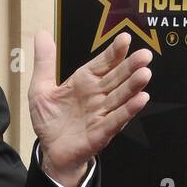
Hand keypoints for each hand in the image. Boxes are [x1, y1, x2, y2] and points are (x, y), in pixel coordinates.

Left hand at [29, 31, 151, 186]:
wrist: (50, 152)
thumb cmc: (49, 121)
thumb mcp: (41, 89)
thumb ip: (45, 63)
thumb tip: (42, 34)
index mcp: (84, 82)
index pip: (102, 63)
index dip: (114, 52)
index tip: (125, 38)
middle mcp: (97, 96)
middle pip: (117, 78)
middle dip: (131, 66)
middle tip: (145, 54)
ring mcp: (101, 114)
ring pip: (120, 97)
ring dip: (133, 87)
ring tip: (145, 74)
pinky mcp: (101, 133)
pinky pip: (116, 120)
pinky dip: (127, 111)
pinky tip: (140, 100)